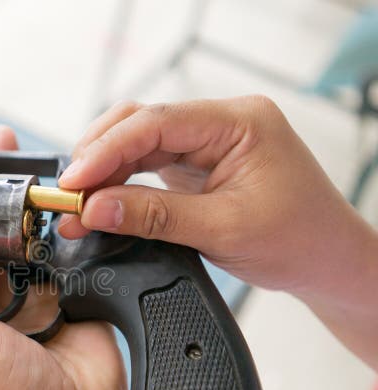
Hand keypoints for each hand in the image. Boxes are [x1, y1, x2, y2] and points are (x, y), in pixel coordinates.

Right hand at [57, 97, 377, 361]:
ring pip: (138, 144)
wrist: (326, 262)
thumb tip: (95, 208)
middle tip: (68, 194)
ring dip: (104, 173)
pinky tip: (98, 203)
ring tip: (76, 205)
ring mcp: (206, 143)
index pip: (156, 122)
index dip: (107, 150)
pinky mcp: (196, 165)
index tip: (75, 181)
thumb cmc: (297, 241)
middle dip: (98, 157)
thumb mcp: (222, 228)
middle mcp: (220, 123)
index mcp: (239, 122)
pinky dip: (119, 185)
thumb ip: (153, 215)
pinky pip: (146, 166)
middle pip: (140, 124)